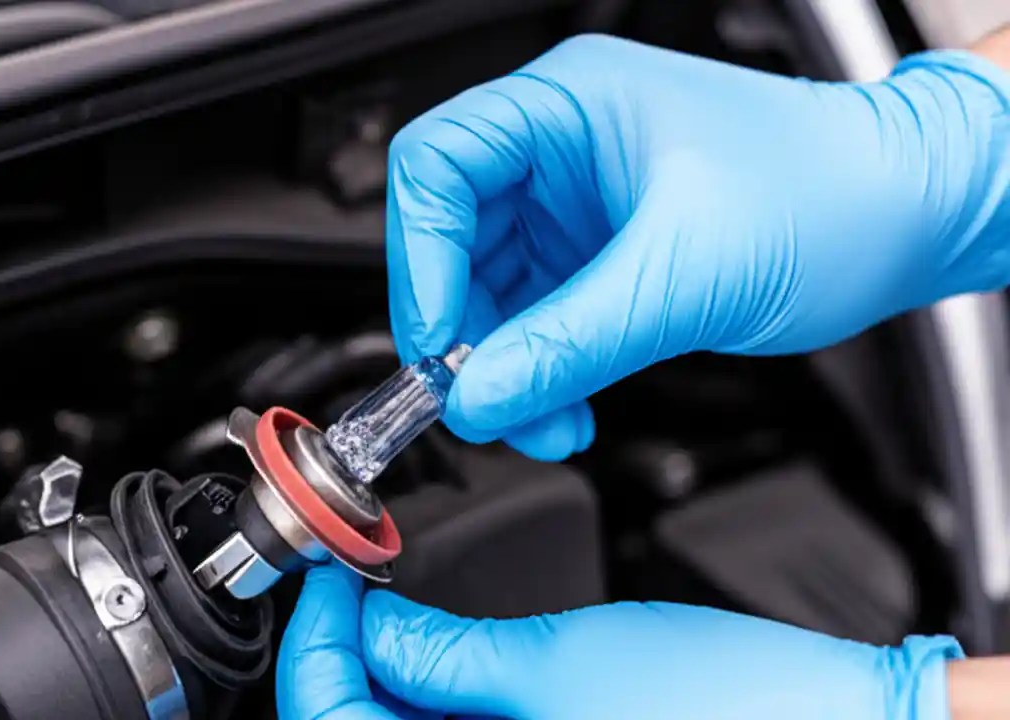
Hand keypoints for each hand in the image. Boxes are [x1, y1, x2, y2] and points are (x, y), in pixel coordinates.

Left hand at [277, 565, 961, 719]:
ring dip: (383, 679)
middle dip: (340, 664)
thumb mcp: (563, 661)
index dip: (313, 651)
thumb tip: (372, 624)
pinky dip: (437, 699)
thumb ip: (447, 651)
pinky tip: (440, 650)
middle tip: (349, 587)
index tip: (328, 580)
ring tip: (387, 604)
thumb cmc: (733, 713)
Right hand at [386, 35, 1009, 459]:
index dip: (422, 259)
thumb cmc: (830, 193)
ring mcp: (577, 206)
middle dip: (466, 330)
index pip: (437, 167)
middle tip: (481, 396)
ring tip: (540, 417)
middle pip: (453, 239)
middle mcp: (560, 150)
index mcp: (567, 106)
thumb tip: (478, 396)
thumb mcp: (684, 276)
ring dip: (506, 365)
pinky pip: (538, 318)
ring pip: (492, 292)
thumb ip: (567, 343)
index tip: (440, 342)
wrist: (909, 217)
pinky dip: (540, 370)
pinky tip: (563, 405)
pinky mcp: (600, 258)